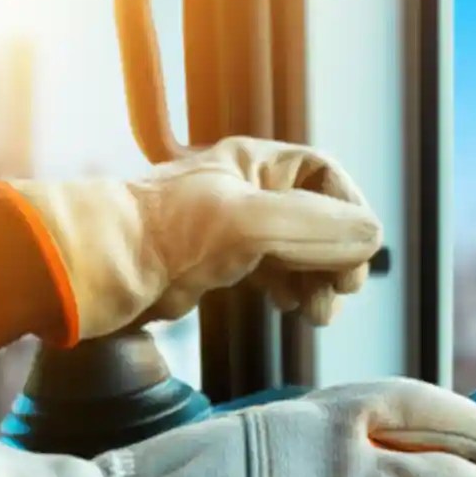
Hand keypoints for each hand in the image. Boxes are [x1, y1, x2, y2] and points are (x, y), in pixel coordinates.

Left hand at [0, 136, 382, 345]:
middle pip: (317, 217)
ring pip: (298, 249)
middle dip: (335, 255)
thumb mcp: (256, 222)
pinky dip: (291, 289)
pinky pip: (273, 272)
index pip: (325, 177)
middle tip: (339, 290)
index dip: (348, 212)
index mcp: (255, 164)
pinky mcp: (220, 264)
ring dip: (317, 279)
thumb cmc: (168, 232)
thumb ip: (320, 227)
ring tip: (317, 312)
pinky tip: (290, 306)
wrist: (103, 268)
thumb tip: (372, 237)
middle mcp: (248, 191)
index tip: (356, 251)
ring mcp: (234, 228)